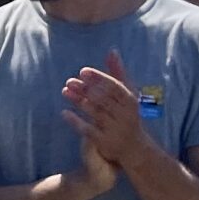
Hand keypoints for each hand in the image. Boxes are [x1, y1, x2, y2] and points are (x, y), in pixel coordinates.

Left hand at [62, 49, 150, 168]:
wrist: (134, 148)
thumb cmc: (128, 114)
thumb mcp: (127, 94)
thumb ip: (117, 74)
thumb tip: (111, 51)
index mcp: (131, 102)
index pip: (115, 88)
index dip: (99, 79)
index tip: (83, 71)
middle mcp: (124, 115)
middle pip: (103, 100)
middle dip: (86, 89)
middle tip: (70, 81)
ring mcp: (114, 129)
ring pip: (95, 113)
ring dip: (79, 102)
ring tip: (65, 91)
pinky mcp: (104, 142)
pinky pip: (88, 130)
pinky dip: (76, 121)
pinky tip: (64, 112)